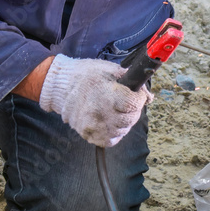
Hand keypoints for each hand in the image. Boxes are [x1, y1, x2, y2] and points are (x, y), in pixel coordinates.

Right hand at [38, 54, 153, 146]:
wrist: (60, 86)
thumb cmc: (86, 75)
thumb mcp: (110, 70)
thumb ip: (131, 81)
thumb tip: (149, 97)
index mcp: (107, 95)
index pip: (134, 103)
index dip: (138, 98)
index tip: (135, 94)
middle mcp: (100, 113)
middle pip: (130, 119)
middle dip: (133, 110)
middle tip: (126, 102)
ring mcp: (94, 126)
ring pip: (122, 131)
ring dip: (124, 121)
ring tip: (116, 110)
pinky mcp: (88, 134)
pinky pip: (110, 140)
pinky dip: (114, 132)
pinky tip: (109, 120)